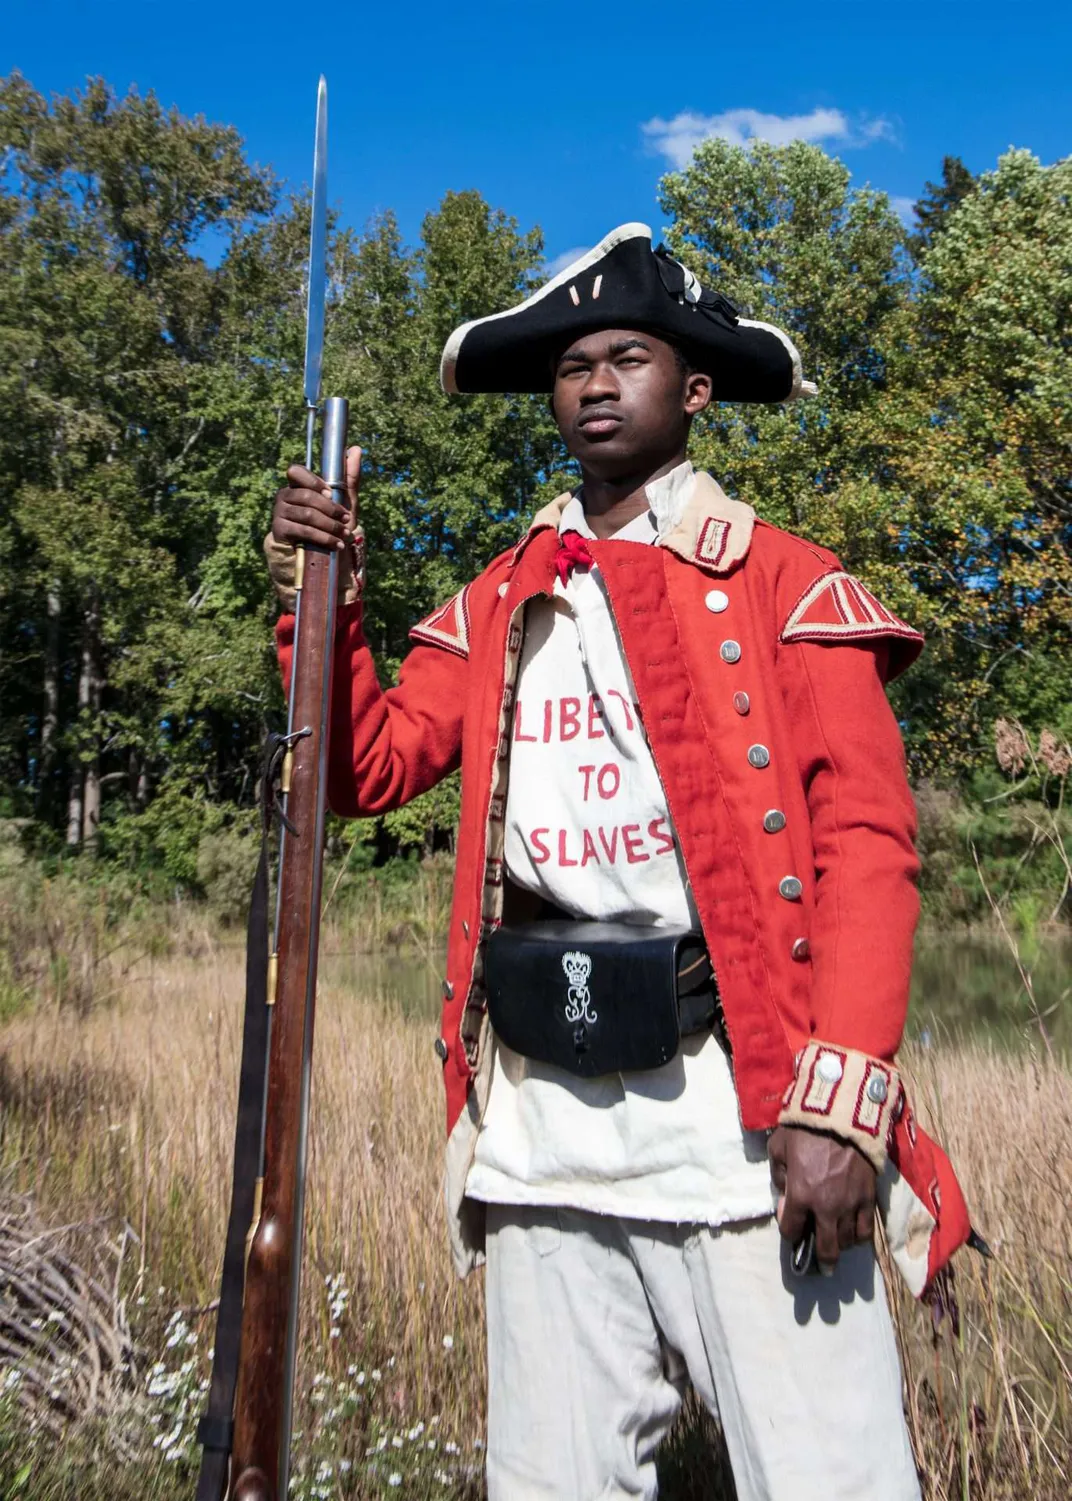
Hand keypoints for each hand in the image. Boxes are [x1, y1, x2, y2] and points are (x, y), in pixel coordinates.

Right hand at [271, 446, 362, 549]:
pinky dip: (323, 538)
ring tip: (344, 535)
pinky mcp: (279, 530)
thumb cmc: (329, 521)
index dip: (313, 481)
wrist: (316, 551)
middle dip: (331, 509)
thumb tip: (356, 449)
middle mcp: (284, 495)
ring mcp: (279, 512)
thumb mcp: (342, 500)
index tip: (330, 493)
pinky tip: (336, 544)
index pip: (296, 472)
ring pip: (307, 515)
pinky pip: (303, 531)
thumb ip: (349, 476)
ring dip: (330, 526)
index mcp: (296, 484)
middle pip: (307, 496)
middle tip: (347, 519)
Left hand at [768, 1124, 876, 1274]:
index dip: (790, 1232)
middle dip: (822, 1261)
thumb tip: (786, 1198)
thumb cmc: (806, 1129)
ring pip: (847, 1242)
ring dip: (840, 1246)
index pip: (792, 1230)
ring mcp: (850, 1205)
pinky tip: (855, 1236)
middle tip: (821, 1268)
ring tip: (837, 1245)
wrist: (843, 1114)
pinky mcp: (869, 1198)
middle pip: (826, 1249)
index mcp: (801, 1195)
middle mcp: (826, 1207)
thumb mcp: (779, 1147)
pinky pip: (866, 1230)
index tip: (792, 1228)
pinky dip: (860, 1238)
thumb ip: (779, 1176)